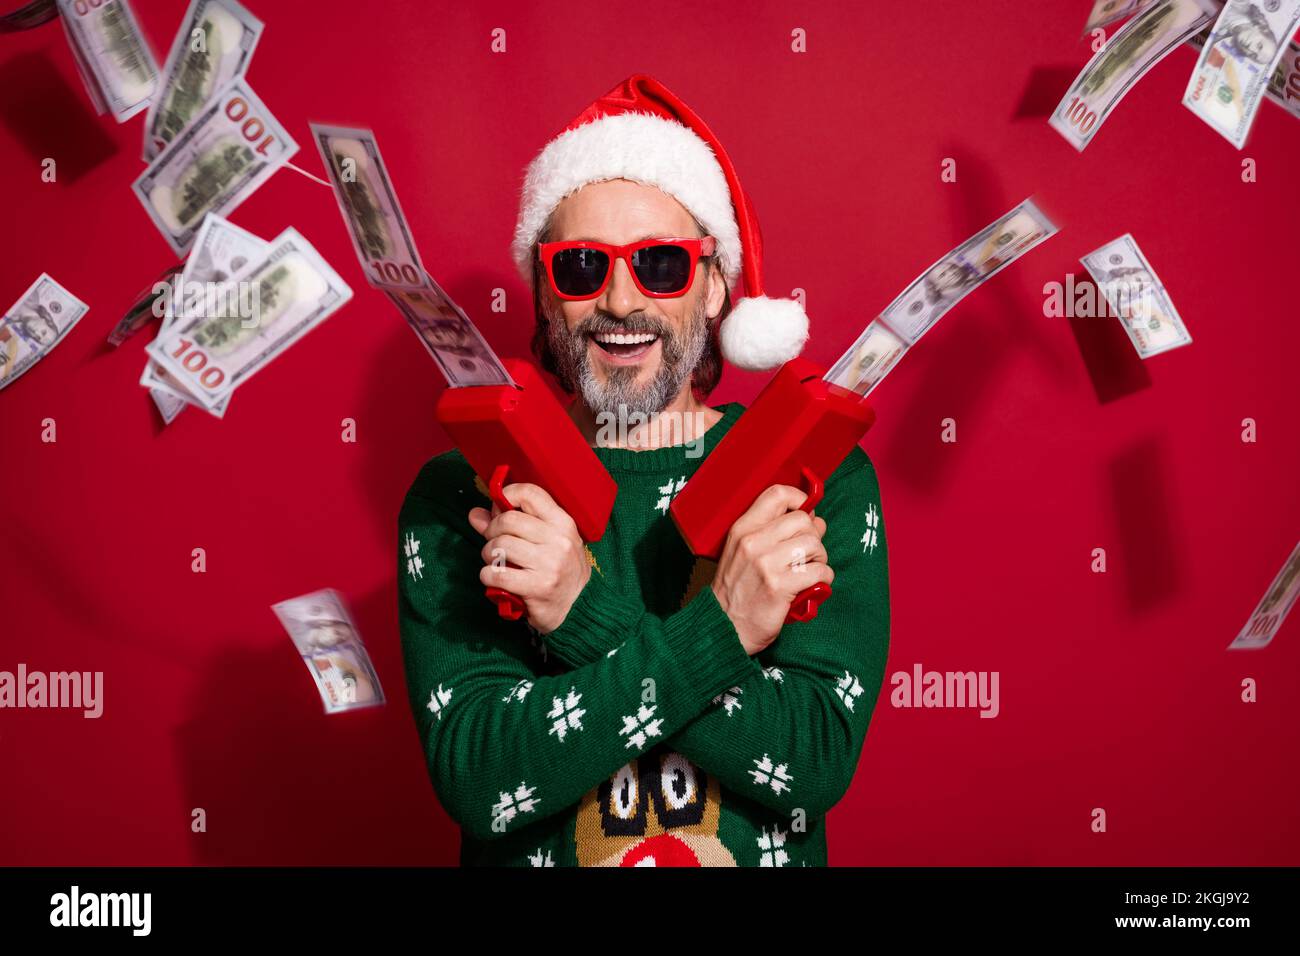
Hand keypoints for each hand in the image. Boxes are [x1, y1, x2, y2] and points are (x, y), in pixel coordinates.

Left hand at [468, 482, 589, 633]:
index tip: (498, 509)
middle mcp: (559, 540)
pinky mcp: (538, 587)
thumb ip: (511, 524)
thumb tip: (476, 514)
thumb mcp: (546, 540)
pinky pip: (497, 574)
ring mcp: (550, 564)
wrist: (580, 605)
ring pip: (500, 545)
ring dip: (488, 554)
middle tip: (494, 542)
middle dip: (492, 530)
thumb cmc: (560, 568)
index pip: (530, 493)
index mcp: (562, 522)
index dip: (506, 496)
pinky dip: (487, 575)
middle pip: (508, 520)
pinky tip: (493, 577)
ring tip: (496, 561)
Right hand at [711, 484, 831, 654]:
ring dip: (820, 559)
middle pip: (802, 520)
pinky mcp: (779, 587)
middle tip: (808, 553)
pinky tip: (812, 586)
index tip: (807, 513)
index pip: (777, 494)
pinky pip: (819, 572)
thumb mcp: (742, 553)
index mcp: (742, 529)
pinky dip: (823, 579)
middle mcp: (753, 542)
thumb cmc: (736, 590)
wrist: (723, 627)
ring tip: (809, 570)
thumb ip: (773, 533)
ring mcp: (765, 564)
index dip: (800, 500)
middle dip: (814, 536)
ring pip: (814, 545)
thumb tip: (815, 519)